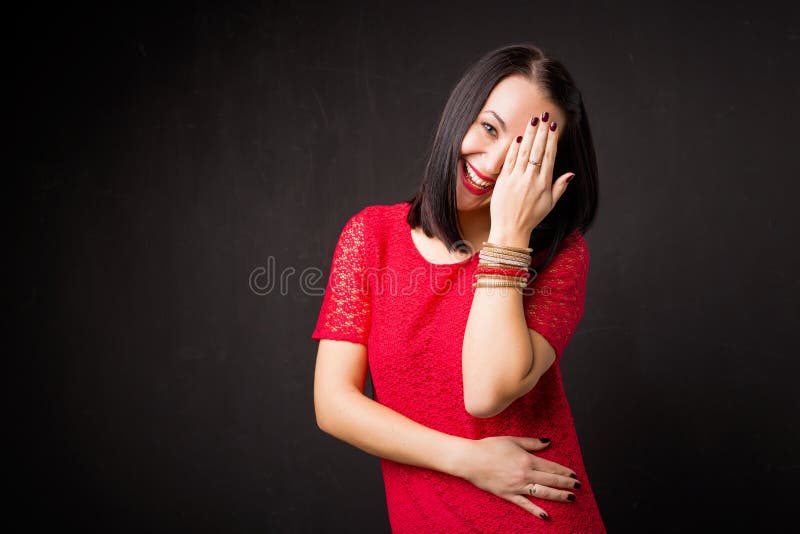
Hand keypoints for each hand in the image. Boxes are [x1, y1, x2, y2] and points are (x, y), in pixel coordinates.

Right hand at [460, 436, 580, 520]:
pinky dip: (536, 510)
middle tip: (578, 487)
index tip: (574, 475)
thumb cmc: (490, 447)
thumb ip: (531, 443)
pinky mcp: (508, 495)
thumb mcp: (512, 440)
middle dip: (566, 484)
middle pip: (551, 480)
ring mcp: (517, 486)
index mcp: (527, 459)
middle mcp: (525, 474)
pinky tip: (546, 515)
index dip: (564, 472)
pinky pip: (525, 504)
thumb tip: (548, 442)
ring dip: (558, 496)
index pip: (551, 467)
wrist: (471, 459)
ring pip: (543, 493)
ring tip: (570, 498)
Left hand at [488, 113, 574, 244]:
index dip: (551, 140)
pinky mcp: (503, 181)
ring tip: (533, 120)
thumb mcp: (550, 204)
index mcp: (544, 184)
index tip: (553, 126)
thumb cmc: (531, 217)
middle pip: (538, 150)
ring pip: (524, 152)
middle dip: (541, 131)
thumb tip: (571, 173)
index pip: (549, 156)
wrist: (510, 229)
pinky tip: (519, 137)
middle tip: (544, 116)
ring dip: (529, 134)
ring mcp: (516, 179)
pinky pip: (510, 160)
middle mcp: (531, 179)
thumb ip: (560, 187)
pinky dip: (514, 148)